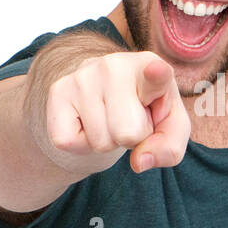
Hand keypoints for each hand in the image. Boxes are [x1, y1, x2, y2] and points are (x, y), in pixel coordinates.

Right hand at [29, 51, 191, 176]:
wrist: (104, 91)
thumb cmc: (145, 108)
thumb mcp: (168, 127)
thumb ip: (169, 148)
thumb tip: (140, 162)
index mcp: (151, 67)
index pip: (156, 74)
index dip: (156, 74)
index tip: (156, 69)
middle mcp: (115, 66)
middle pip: (128, 134)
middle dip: (131, 138)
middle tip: (128, 119)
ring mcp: (83, 76)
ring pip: (100, 142)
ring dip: (107, 140)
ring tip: (110, 118)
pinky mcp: (57, 91)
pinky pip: (69, 142)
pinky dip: (80, 144)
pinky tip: (87, 121)